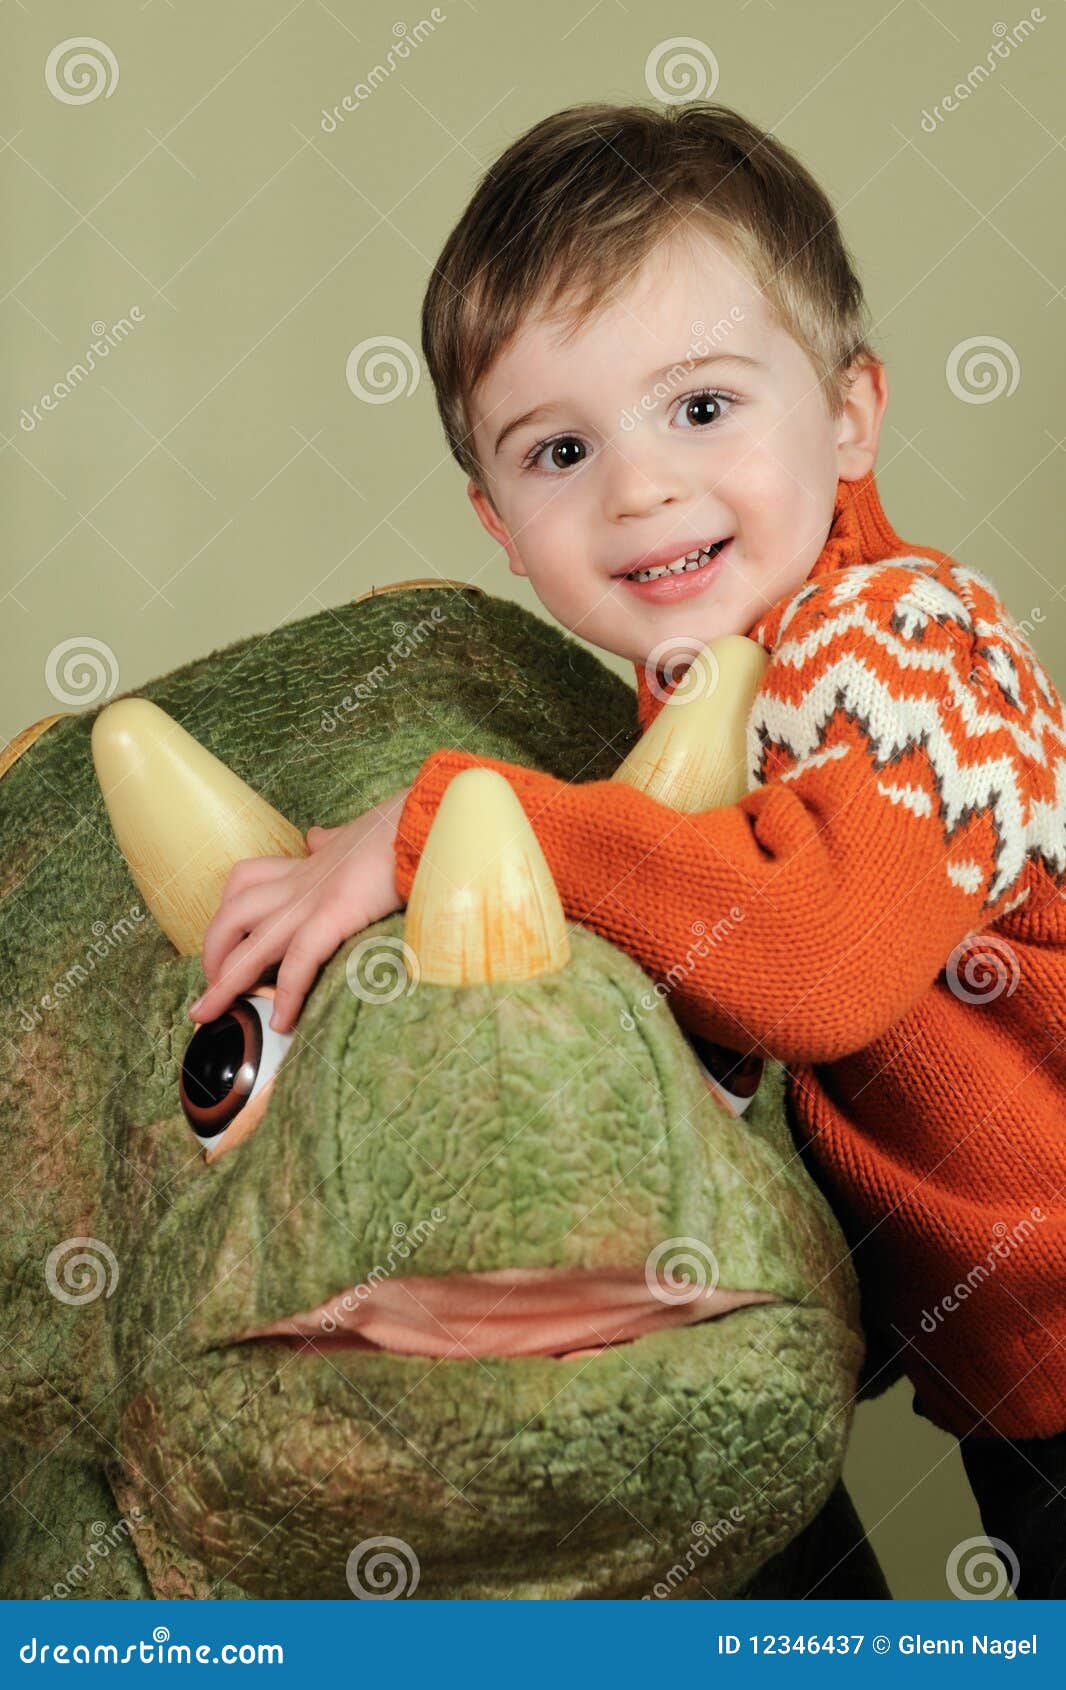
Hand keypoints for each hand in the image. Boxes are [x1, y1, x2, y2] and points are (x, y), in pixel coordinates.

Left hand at [187, 786, 412, 1033]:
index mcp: (304, 865)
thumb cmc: (400, 828)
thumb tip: (317, 836)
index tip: (225, 945)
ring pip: (250, 943)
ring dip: (225, 981)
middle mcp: (298, 883)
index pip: (246, 882)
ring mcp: (313, 899)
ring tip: (212, 1012)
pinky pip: (299, 960)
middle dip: (211, 955)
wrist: (425, 820)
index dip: (227, 913)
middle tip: (206, 991)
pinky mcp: (335, 913)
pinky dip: (286, 994)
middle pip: (231, 917)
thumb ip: (332, 841)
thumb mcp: (356, 833)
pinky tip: (282, 1021)